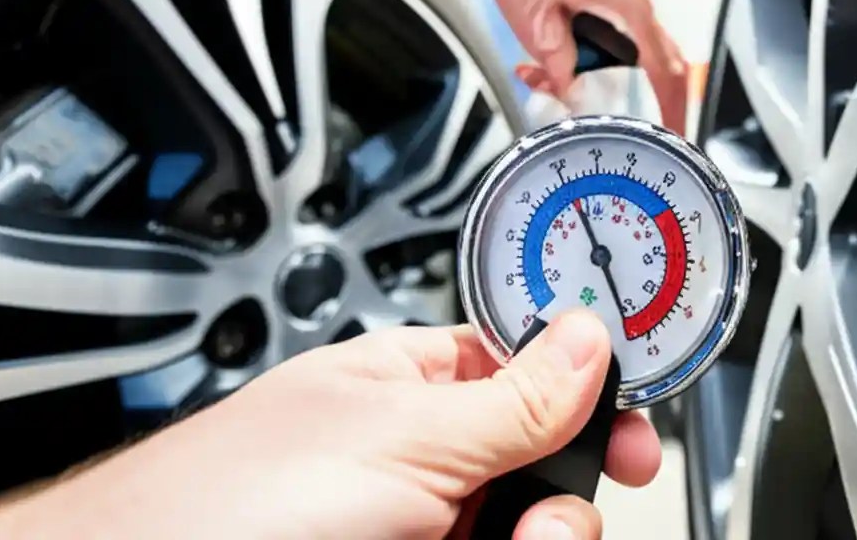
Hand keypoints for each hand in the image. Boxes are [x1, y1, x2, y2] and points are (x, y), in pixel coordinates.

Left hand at [0, 311, 658, 539]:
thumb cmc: (225, 503)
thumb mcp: (396, 438)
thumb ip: (506, 397)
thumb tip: (591, 336)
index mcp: (415, 386)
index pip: (533, 370)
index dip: (590, 397)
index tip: (631, 437)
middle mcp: (424, 460)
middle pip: (547, 466)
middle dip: (561, 497)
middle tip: (537, 520)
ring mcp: (422, 526)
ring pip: (535, 533)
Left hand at [475, 0, 689, 133]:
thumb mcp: (534, 11)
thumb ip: (556, 53)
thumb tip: (569, 88)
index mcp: (630, 7)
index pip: (666, 66)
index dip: (672, 107)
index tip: (673, 137)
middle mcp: (634, 15)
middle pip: (666, 73)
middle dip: (660, 111)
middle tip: (653, 147)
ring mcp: (622, 22)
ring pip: (631, 73)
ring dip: (600, 94)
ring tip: (554, 92)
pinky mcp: (605, 29)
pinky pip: (603, 66)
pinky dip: (576, 81)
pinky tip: (538, 76)